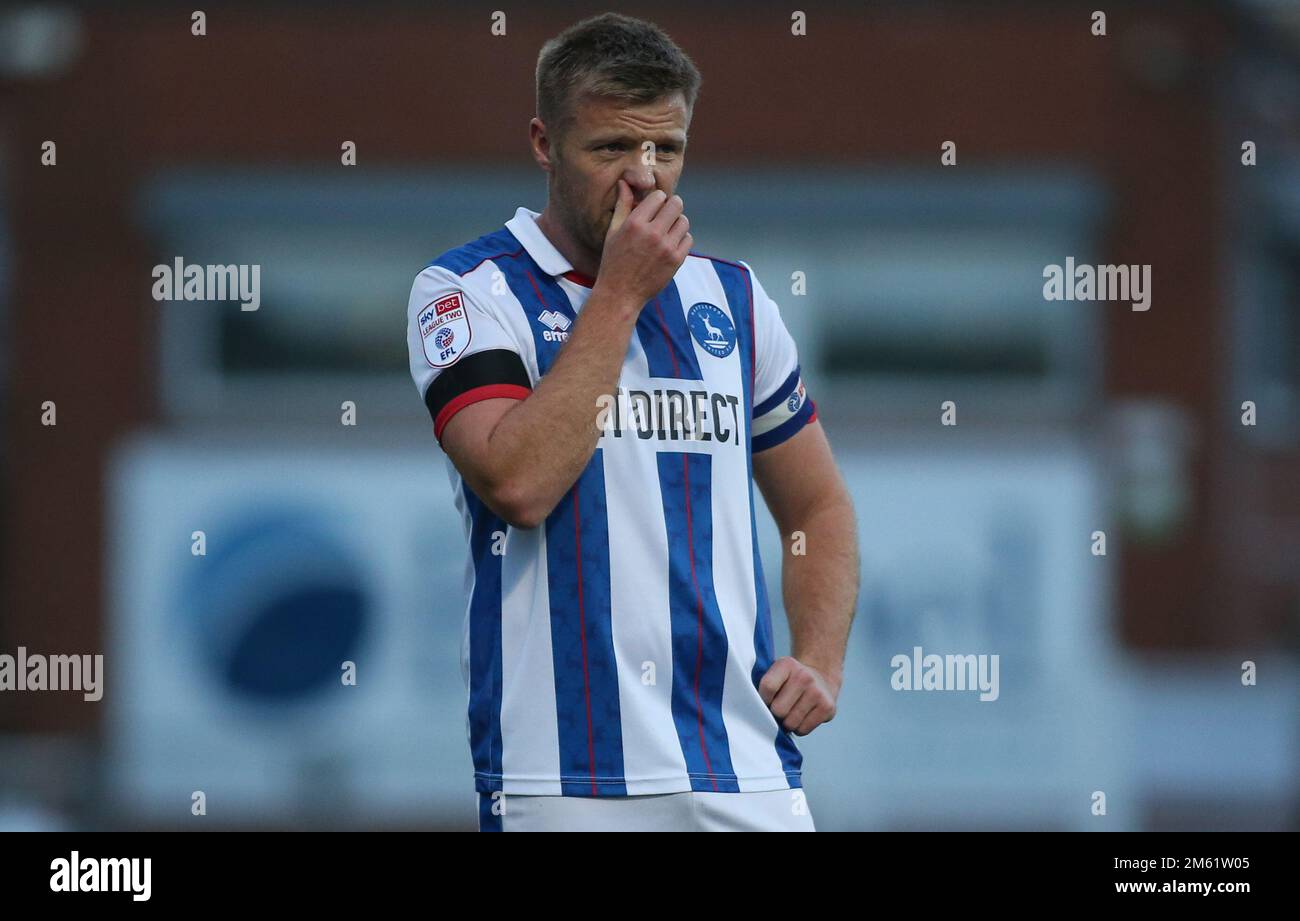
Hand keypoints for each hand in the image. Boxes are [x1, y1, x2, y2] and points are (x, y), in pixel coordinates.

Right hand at [596, 179, 691, 303]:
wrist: (620, 293)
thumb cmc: (613, 261)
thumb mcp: (613, 231)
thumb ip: (622, 205)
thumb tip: (625, 182)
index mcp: (635, 223)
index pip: (659, 196)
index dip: (658, 199)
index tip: (655, 207)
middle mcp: (652, 233)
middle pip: (676, 205)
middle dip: (671, 207)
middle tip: (665, 215)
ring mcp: (666, 247)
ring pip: (684, 221)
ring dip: (677, 223)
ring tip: (667, 231)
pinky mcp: (676, 260)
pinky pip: (688, 239)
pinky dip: (681, 239)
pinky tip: (670, 244)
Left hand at [758, 657, 839, 735]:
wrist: (821, 677)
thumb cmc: (790, 681)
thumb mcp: (776, 673)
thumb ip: (764, 687)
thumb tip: (755, 711)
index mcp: (787, 664)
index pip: (767, 687)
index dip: (763, 699)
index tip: (767, 700)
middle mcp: (804, 676)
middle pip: (778, 710)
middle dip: (776, 713)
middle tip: (780, 708)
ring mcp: (817, 692)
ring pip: (790, 723)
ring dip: (787, 723)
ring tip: (791, 712)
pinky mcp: (827, 708)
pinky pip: (803, 730)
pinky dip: (799, 728)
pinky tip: (802, 716)